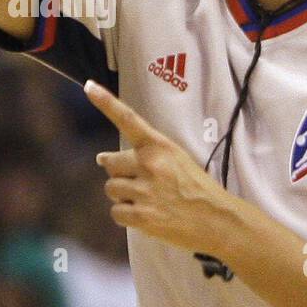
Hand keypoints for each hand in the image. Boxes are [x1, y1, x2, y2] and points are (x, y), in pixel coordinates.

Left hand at [84, 80, 242, 256]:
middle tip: (142, 183)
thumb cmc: (196, 186)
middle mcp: (149, 164)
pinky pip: (116, 212)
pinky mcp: (142, 216)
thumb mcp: (176, 158)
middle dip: (120, 173)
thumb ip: (144, 154)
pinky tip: (146, 214)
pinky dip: (126, 215)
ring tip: (147, 199)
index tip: (89, 87)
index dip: (106, 102)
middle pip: (110, 164)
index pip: (128, 119)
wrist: (216, 219)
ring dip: (123, 195)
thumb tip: (101, 159)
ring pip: (111, 188)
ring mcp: (145, 191)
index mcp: (159, 146)